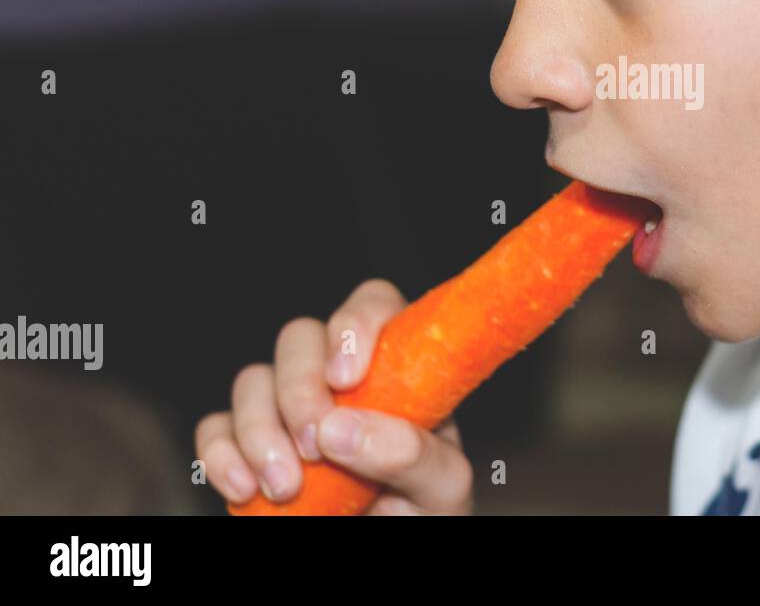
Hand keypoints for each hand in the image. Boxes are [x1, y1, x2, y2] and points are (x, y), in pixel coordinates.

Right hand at [196, 278, 473, 514]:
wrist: (387, 552)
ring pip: (252, 379)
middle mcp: (337, 376)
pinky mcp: (248, 445)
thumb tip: (342, 429)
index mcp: (395, 366)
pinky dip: (220, 455)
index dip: (354, 325)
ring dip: (259, 430)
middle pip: (300, 336)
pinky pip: (215, 427)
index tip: (346, 379)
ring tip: (286, 487)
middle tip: (314, 446)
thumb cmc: (426, 508)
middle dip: (298, 388)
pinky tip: (245, 489)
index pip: (373, 305)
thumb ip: (413, 454)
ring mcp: (288, 407)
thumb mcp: (444, 485)